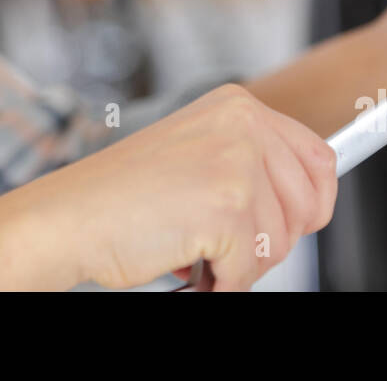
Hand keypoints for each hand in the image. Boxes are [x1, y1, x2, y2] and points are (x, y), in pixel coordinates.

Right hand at [21, 83, 336, 290]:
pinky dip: (221, 281)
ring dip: (239, 263)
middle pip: (309, 205)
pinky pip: (252, 268)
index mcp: (237, 106)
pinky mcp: (230, 203)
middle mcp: (244, 123)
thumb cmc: (120, 197)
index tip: (296, 224)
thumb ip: (251, 165)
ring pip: (282, 242)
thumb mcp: (197, 157)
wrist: (67, 217)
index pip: (319, 158)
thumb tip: (310, 198)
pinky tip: (183, 259)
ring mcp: (239, 160)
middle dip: (271, 240)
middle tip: (220, 242)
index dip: (313, 203)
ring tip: (190, 244)